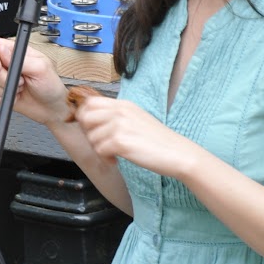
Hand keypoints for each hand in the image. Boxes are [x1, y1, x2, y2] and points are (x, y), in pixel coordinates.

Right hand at [0, 40, 69, 126]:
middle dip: (3, 76)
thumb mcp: (40, 68)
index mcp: (16, 52)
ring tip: (21, 87)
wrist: (51, 108)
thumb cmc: (51, 85)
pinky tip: (17, 96)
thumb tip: (3, 50)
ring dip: (6, 88)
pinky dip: (5, 97)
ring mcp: (3, 78)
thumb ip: (21, 59)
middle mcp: (7, 64)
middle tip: (20, 80)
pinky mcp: (1, 92)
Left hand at [75, 95, 199, 179]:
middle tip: (102, 144)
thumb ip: (117, 116)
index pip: (90, 103)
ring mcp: (120, 125)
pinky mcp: (120, 141)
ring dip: (99, 149)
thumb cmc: (158, 140)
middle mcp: (120, 111)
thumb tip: (93, 122)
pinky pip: (99, 150)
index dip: (86, 117)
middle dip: (89, 134)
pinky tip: (116, 160)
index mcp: (124, 104)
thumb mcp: (136, 119)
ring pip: (91, 137)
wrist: (178, 153)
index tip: (94, 130)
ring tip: (113, 154)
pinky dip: (106, 159)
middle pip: (85, 118)